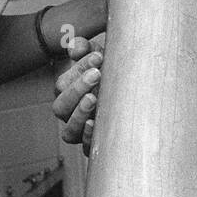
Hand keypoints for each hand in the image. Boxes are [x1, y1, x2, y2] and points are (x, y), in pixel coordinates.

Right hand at [54, 32, 104, 154]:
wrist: (135, 92)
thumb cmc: (113, 73)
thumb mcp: (99, 55)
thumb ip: (85, 48)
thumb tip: (75, 48)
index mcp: (68, 93)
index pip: (63, 84)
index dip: (78, 69)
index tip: (98, 56)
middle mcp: (71, 114)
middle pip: (61, 107)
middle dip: (77, 89)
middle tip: (97, 74)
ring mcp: (82, 132)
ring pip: (69, 131)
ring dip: (79, 114)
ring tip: (94, 98)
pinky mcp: (96, 146)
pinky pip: (85, 148)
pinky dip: (88, 138)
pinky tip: (95, 123)